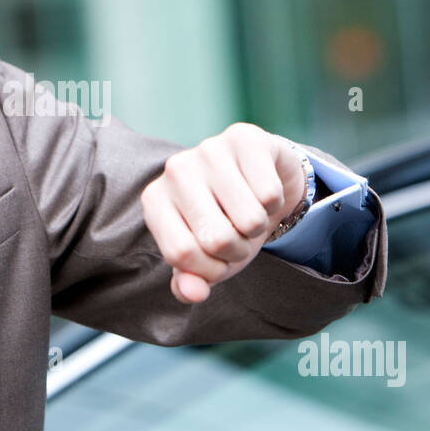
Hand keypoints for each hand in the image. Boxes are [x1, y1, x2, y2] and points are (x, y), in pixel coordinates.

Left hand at [140, 123, 307, 303]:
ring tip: (249, 212)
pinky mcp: (244, 137)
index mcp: (154, 201)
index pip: (181, 255)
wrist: (260, 181)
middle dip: (238, 250)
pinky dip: (275, 203)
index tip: (218, 262)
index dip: (210, 270)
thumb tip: (194, 293)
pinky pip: (270, 194)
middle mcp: (174, 170)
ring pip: (249, 219)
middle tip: (238, 234)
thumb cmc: (225, 224)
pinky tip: (262, 189)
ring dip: (258, 228)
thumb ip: (189, 282)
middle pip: (217, 239)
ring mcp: (208, 149)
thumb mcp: (204, 259)